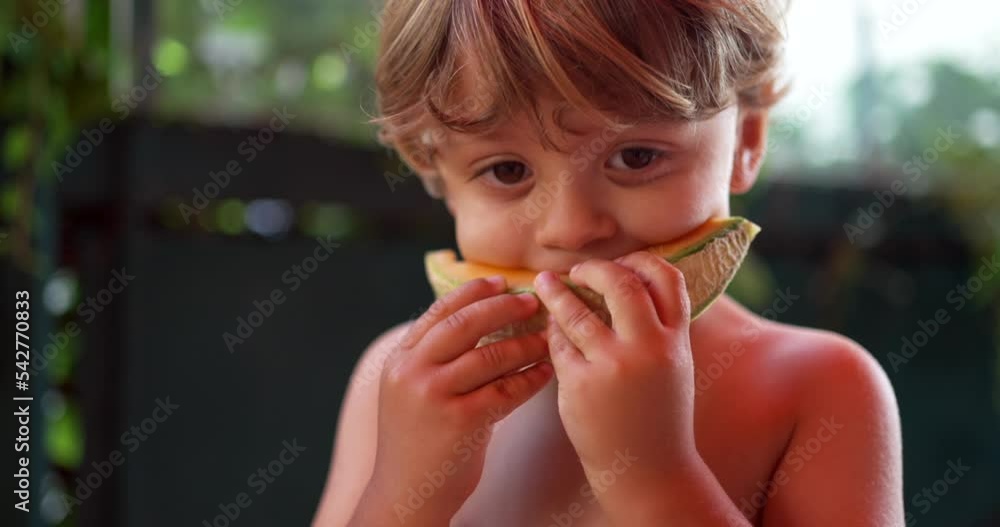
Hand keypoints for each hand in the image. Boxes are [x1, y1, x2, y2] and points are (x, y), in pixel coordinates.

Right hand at [362, 277, 552, 524]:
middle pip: (466, 323)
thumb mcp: (411, 391)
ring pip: (489, 356)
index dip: (474, 292)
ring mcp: (434, 396)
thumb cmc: (417, 441)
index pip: (440, 311)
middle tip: (532, 302)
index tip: (501, 282)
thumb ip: (434, 358)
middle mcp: (413, 372)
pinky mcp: (459, 421)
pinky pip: (504, 391)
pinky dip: (529, 380)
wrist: (406, 493)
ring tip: (547, 338)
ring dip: (524, 344)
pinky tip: (546, 373)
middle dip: (503, 308)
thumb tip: (477, 320)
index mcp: (401, 359)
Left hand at [534, 252, 698, 494]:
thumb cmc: (657, 415)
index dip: (640, 261)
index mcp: (675, 340)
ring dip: (555, 293)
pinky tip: (548, 329)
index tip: (619, 262)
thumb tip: (630, 281)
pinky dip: (551, 333)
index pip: (666, 278)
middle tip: (576, 270)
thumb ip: (658, 327)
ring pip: (577, 312)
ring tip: (543, 284)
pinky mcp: (580, 386)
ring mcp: (612, 367)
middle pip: (620, 283)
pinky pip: (558, 345)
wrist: (648, 471)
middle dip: (593, 269)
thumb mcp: (673, 366)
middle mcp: (648, 348)